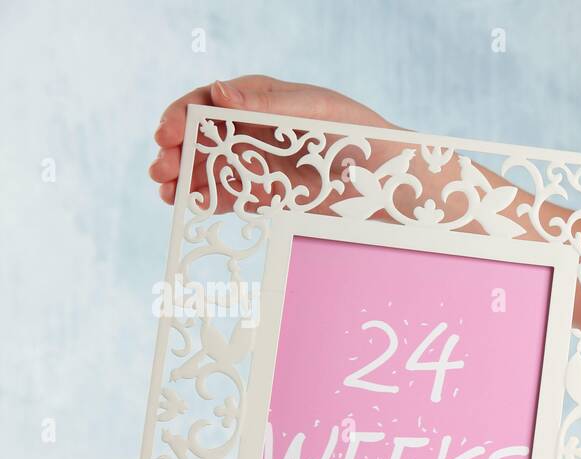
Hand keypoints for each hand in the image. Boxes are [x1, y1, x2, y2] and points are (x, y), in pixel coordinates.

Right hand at [148, 75, 394, 204]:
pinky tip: (192, 206)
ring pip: (206, 167)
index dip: (181, 115)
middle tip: (161, 169)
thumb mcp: (311, 110)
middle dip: (175, 151)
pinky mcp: (262, 192)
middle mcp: (247, 129)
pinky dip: (207, 200)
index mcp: (254, 99)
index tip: (166, 131)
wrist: (382, 176)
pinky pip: (227, 195)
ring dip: (183, 179)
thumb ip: (266, 104)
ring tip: (169, 192)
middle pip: (198, 137)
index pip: (206, 103)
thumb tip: (218, 92)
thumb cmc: (352, 130)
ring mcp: (252, 162)